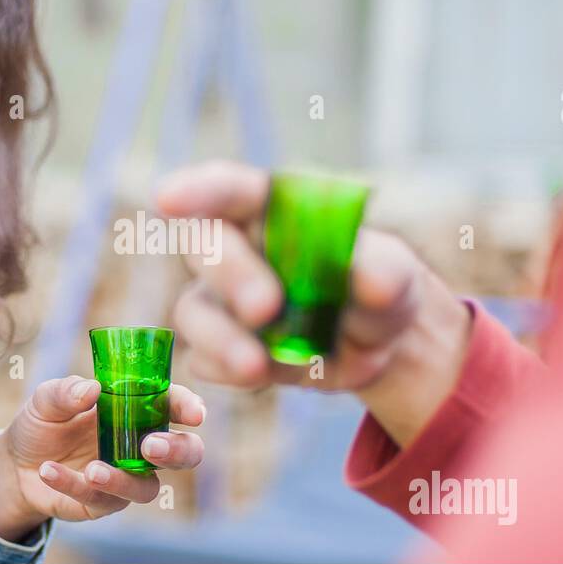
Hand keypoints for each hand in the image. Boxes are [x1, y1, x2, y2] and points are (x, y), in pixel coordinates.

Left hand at [0, 376, 205, 540]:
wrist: (15, 463)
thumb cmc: (43, 423)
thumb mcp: (46, 399)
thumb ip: (67, 391)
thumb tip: (91, 389)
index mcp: (136, 410)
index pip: (174, 405)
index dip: (190, 407)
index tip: (194, 413)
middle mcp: (140, 445)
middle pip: (185, 454)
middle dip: (177, 451)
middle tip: (151, 447)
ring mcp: (126, 477)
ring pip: (147, 488)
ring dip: (123, 481)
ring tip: (92, 470)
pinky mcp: (103, 503)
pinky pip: (100, 500)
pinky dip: (74, 486)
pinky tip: (48, 471)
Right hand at [156, 160, 471, 446]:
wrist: (381, 343)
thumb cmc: (379, 284)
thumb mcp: (394, 272)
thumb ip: (383, 271)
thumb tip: (368, 281)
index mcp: (272, 209)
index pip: (229, 189)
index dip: (197, 191)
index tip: (168, 199)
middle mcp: (236, 248)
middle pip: (205, 246)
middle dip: (230, 274)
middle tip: (265, 308)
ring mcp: (222, 301)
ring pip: (193, 311)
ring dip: (220, 338)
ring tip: (257, 366)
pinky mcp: (222, 350)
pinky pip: (205, 360)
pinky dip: (229, 370)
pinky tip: (264, 373)